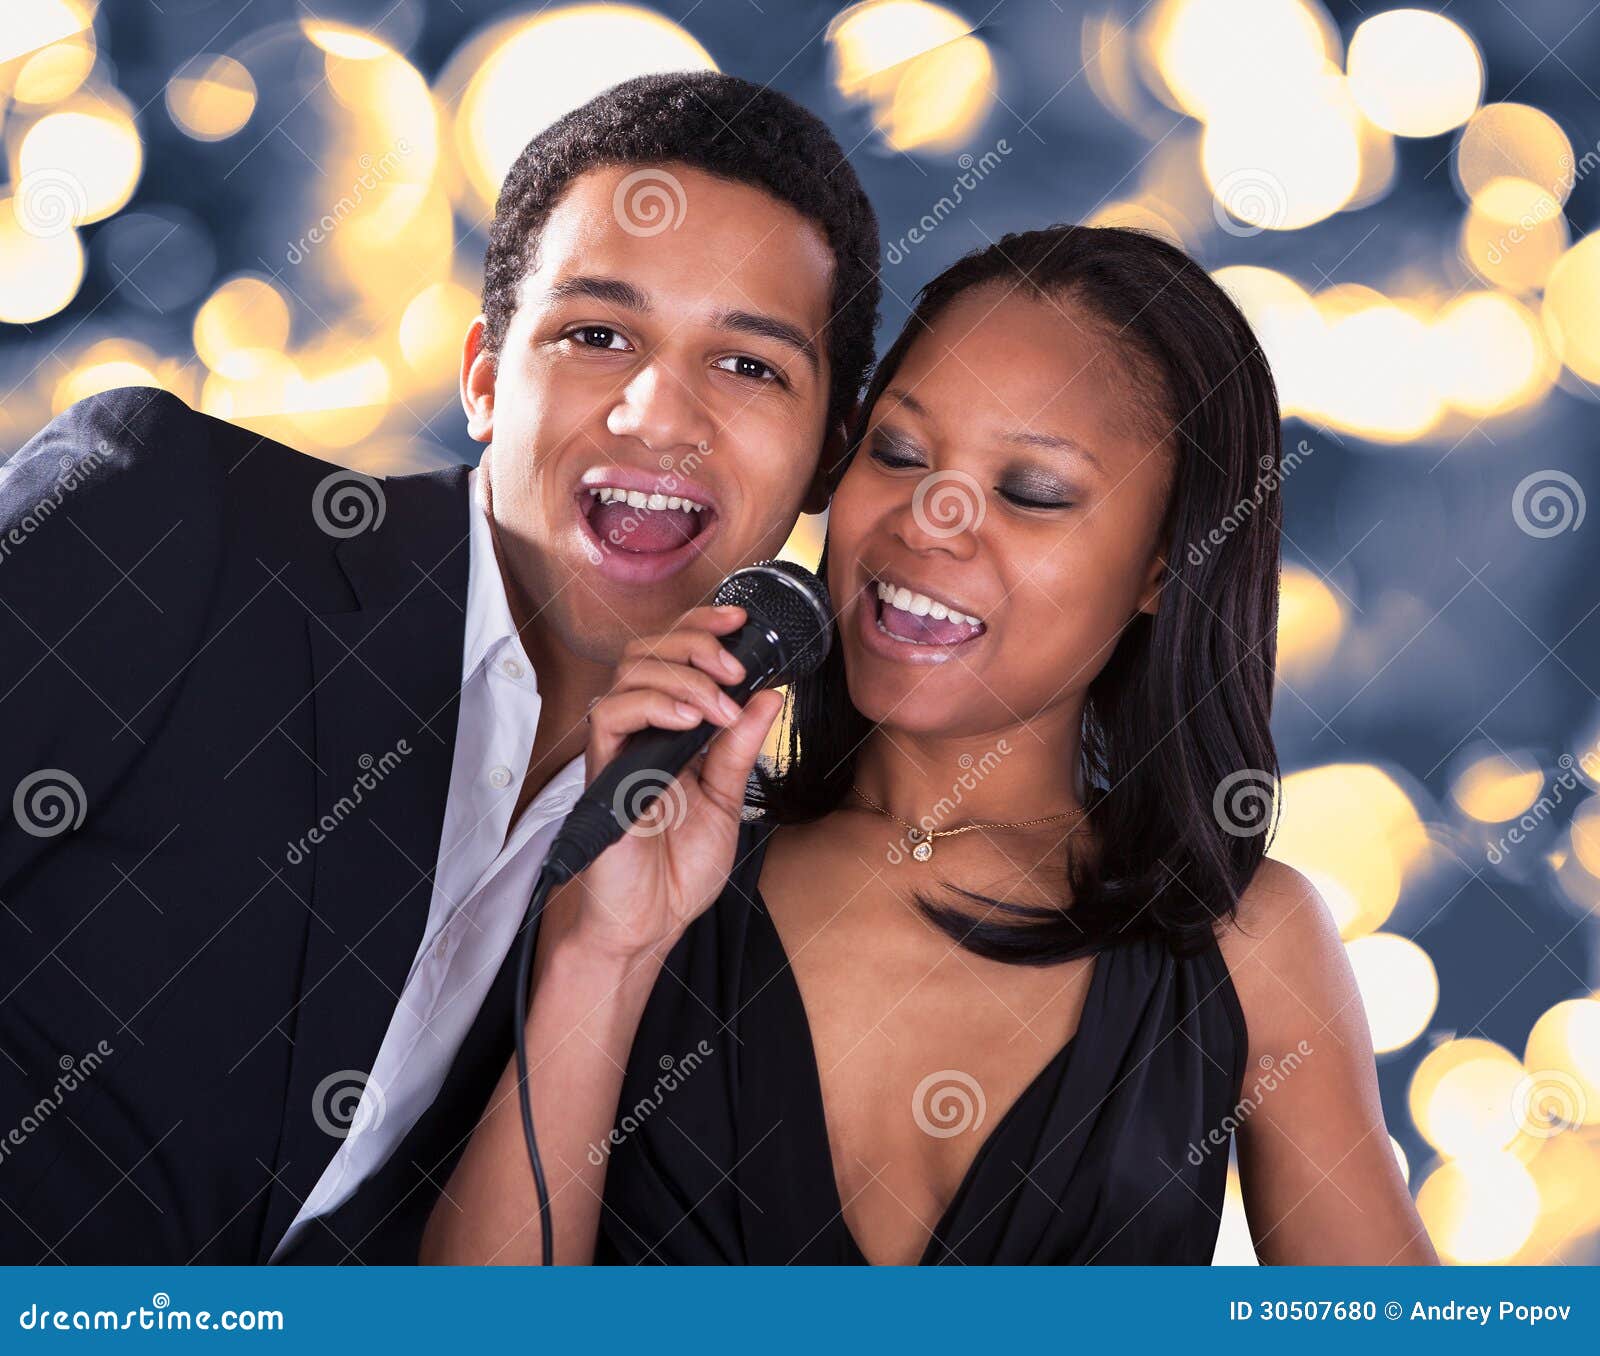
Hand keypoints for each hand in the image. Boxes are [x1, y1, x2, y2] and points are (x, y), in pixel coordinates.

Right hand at [543, 605, 784, 962]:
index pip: (677, 656)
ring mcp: (619, 748)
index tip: (741, 621)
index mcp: (672, 731)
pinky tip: (687, 718)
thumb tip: (769, 697)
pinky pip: (611, 715)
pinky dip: (652, 704)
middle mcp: (641, 731)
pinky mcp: (602, 771)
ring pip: (631, 673)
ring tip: (719, 704)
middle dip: (696, 642)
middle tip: (734, 666)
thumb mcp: (727, 800)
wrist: (650, 922)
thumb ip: (741, 749)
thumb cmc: (678, 868)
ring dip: (683, 675)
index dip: (703, 627)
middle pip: (649, 650)